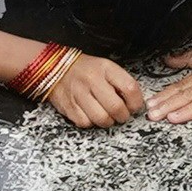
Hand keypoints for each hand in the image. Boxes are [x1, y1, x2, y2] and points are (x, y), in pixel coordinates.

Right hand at [32, 49, 146, 126]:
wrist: (54, 67)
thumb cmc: (86, 70)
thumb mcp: (106, 67)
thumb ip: (120, 82)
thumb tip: (135, 103)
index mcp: (105, 68)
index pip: (130, 88)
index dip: (136, 102)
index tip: (135, 106)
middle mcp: (92, 80)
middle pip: (116, 107)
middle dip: (123, 116)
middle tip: (122, 114)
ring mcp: (78, 94)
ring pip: (102, 118)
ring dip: (109, 122)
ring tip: (108, 116)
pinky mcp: (68, 106)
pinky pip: (85, 123)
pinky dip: (92, 123)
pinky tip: (92, 115)